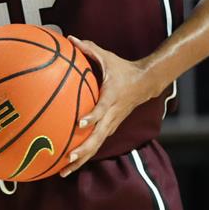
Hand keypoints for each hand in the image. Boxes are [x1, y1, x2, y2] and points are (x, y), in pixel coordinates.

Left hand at [61, 36, 156, 174]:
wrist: (146, 83)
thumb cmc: (123, 69)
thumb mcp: (107, 56)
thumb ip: (88, 49)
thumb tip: (69, 37)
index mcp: (111, 97)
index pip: (102, 109)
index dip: (92, 116)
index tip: (80, 123)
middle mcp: (112, 114)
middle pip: (98, 137)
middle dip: (83, 150)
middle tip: (67, 159)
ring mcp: (112, 124)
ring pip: (96, 145)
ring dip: (81, 160)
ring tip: (62, 172)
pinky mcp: (110, 128)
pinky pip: (96, 144)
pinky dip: (84, 155)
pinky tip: (68, 165)